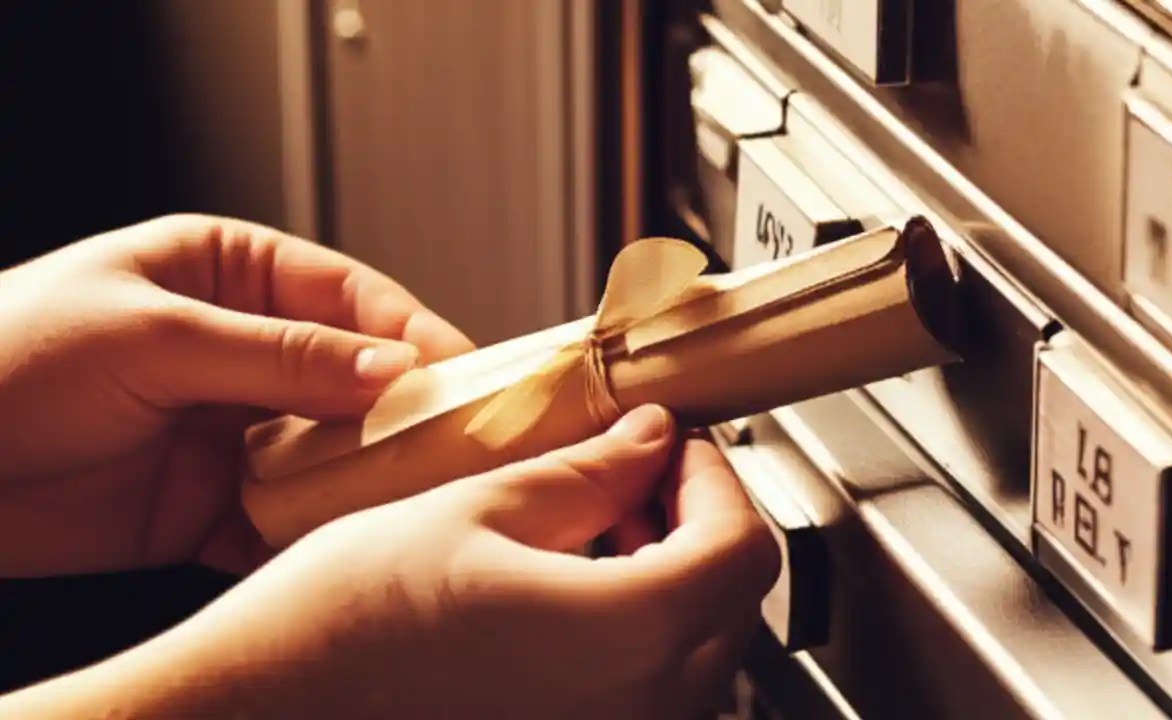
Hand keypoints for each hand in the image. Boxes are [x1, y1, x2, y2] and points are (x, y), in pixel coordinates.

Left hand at [0, 214, 471, 576]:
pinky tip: (339, 544)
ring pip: (329, 453)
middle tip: (456, 449)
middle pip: (353, 380)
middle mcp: (241, 350)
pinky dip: (314, 534)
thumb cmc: (8, 357)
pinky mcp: (207, 505)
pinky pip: (284, 518)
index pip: (351, 297)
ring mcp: (228, 429)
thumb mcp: (156, 334)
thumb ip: (282, 355)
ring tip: (409, 502)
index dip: (412, 335)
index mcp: (230, 274)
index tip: (462, 378)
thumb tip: (395, 369)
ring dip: (365, 479)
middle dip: (402, 415)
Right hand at [1, 405, 781, 718]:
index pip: (741, 545)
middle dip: (694, 522)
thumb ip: (585, 473)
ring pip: (695, 651)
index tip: (673, 443)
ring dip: (667, 577)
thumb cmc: (339, 628)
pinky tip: (569, 595)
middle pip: (729, 600)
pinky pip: (646, 696)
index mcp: (626, 634)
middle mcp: (639, 711)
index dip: (714, 476)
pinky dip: (632, 635)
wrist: (260, 714)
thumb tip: (648, 439)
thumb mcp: (474, 511)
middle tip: (632, 475)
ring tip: (593, 530)